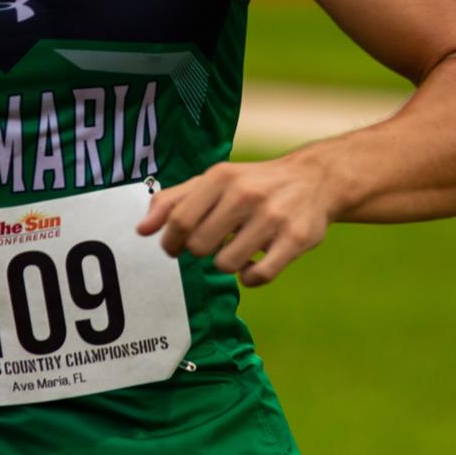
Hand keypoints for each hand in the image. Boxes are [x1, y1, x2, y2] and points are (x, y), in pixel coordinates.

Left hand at [137, 154, 336, 287]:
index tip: (175, 247)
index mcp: (222, 177)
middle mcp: (246, 195)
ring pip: (226, 265)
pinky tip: (253, 263)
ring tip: (236, 249)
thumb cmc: (252, 183)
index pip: (179, 220)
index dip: (170, 241)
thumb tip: (142, 229)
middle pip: (200, 246)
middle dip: (199, 252)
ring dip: (226, 264)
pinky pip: (258, 277)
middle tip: (212, 243)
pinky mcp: (296, 240)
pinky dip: (249, 277)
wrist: (314, 179)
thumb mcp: (214, 181)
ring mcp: (273, 217)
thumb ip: (174, 201)